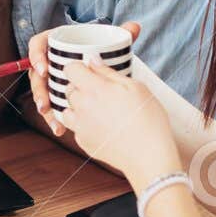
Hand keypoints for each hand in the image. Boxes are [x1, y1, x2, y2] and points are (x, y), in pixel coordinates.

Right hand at [26, 21, 141, 131]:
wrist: (100, 63)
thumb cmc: (99, 48)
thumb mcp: (107, 41)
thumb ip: (120, 34)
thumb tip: (134, 27)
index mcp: (55, 44)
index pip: (37, 45)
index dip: (36, 57)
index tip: (44, 70)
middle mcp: (49, 61)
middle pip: (36, 74)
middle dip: (38, 90)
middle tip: (44, 102)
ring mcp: (51, 78)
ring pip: (41, 92)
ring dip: (44, 106)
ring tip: (51, 118)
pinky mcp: (55, 93)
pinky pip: (50, 105)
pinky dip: (54, 117)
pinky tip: (60, 128)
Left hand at [26, 21, 174, 178]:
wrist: (148, 156)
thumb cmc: (148, 119)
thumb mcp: (136, 87)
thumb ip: (109, 73)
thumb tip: (92, 60)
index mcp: (94, 89)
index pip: (70, 69)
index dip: (79, 67)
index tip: (89, 71)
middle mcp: (82, 107)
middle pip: (68, 89)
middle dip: (80, 87)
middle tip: (100, 92)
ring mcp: (80, 126)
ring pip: (67, 110)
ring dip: (78, 107)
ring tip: (98, 110)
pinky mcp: (83, 142)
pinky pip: (76, 128)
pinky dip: (84, 125)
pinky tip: (103, 127)